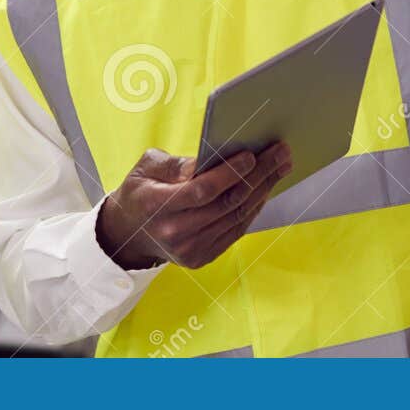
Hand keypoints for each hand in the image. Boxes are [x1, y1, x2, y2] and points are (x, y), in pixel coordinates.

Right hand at [95, 142, 292, 270]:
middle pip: (226, 203)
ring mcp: (190, 249)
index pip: (200, 191)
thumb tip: (210, 160)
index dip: (229, 174)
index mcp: (155, 205)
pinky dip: (254, 207)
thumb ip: (177, 164)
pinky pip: (237, 229)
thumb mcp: (146, 167)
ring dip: (263, 189)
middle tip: (280, 153)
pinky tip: (266, 187)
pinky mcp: (203, 257)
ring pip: (237, 216)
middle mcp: (174, 232)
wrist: (129, 233)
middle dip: (259, 175)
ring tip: (280, 165)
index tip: (252, 155)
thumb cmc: (140, 191)